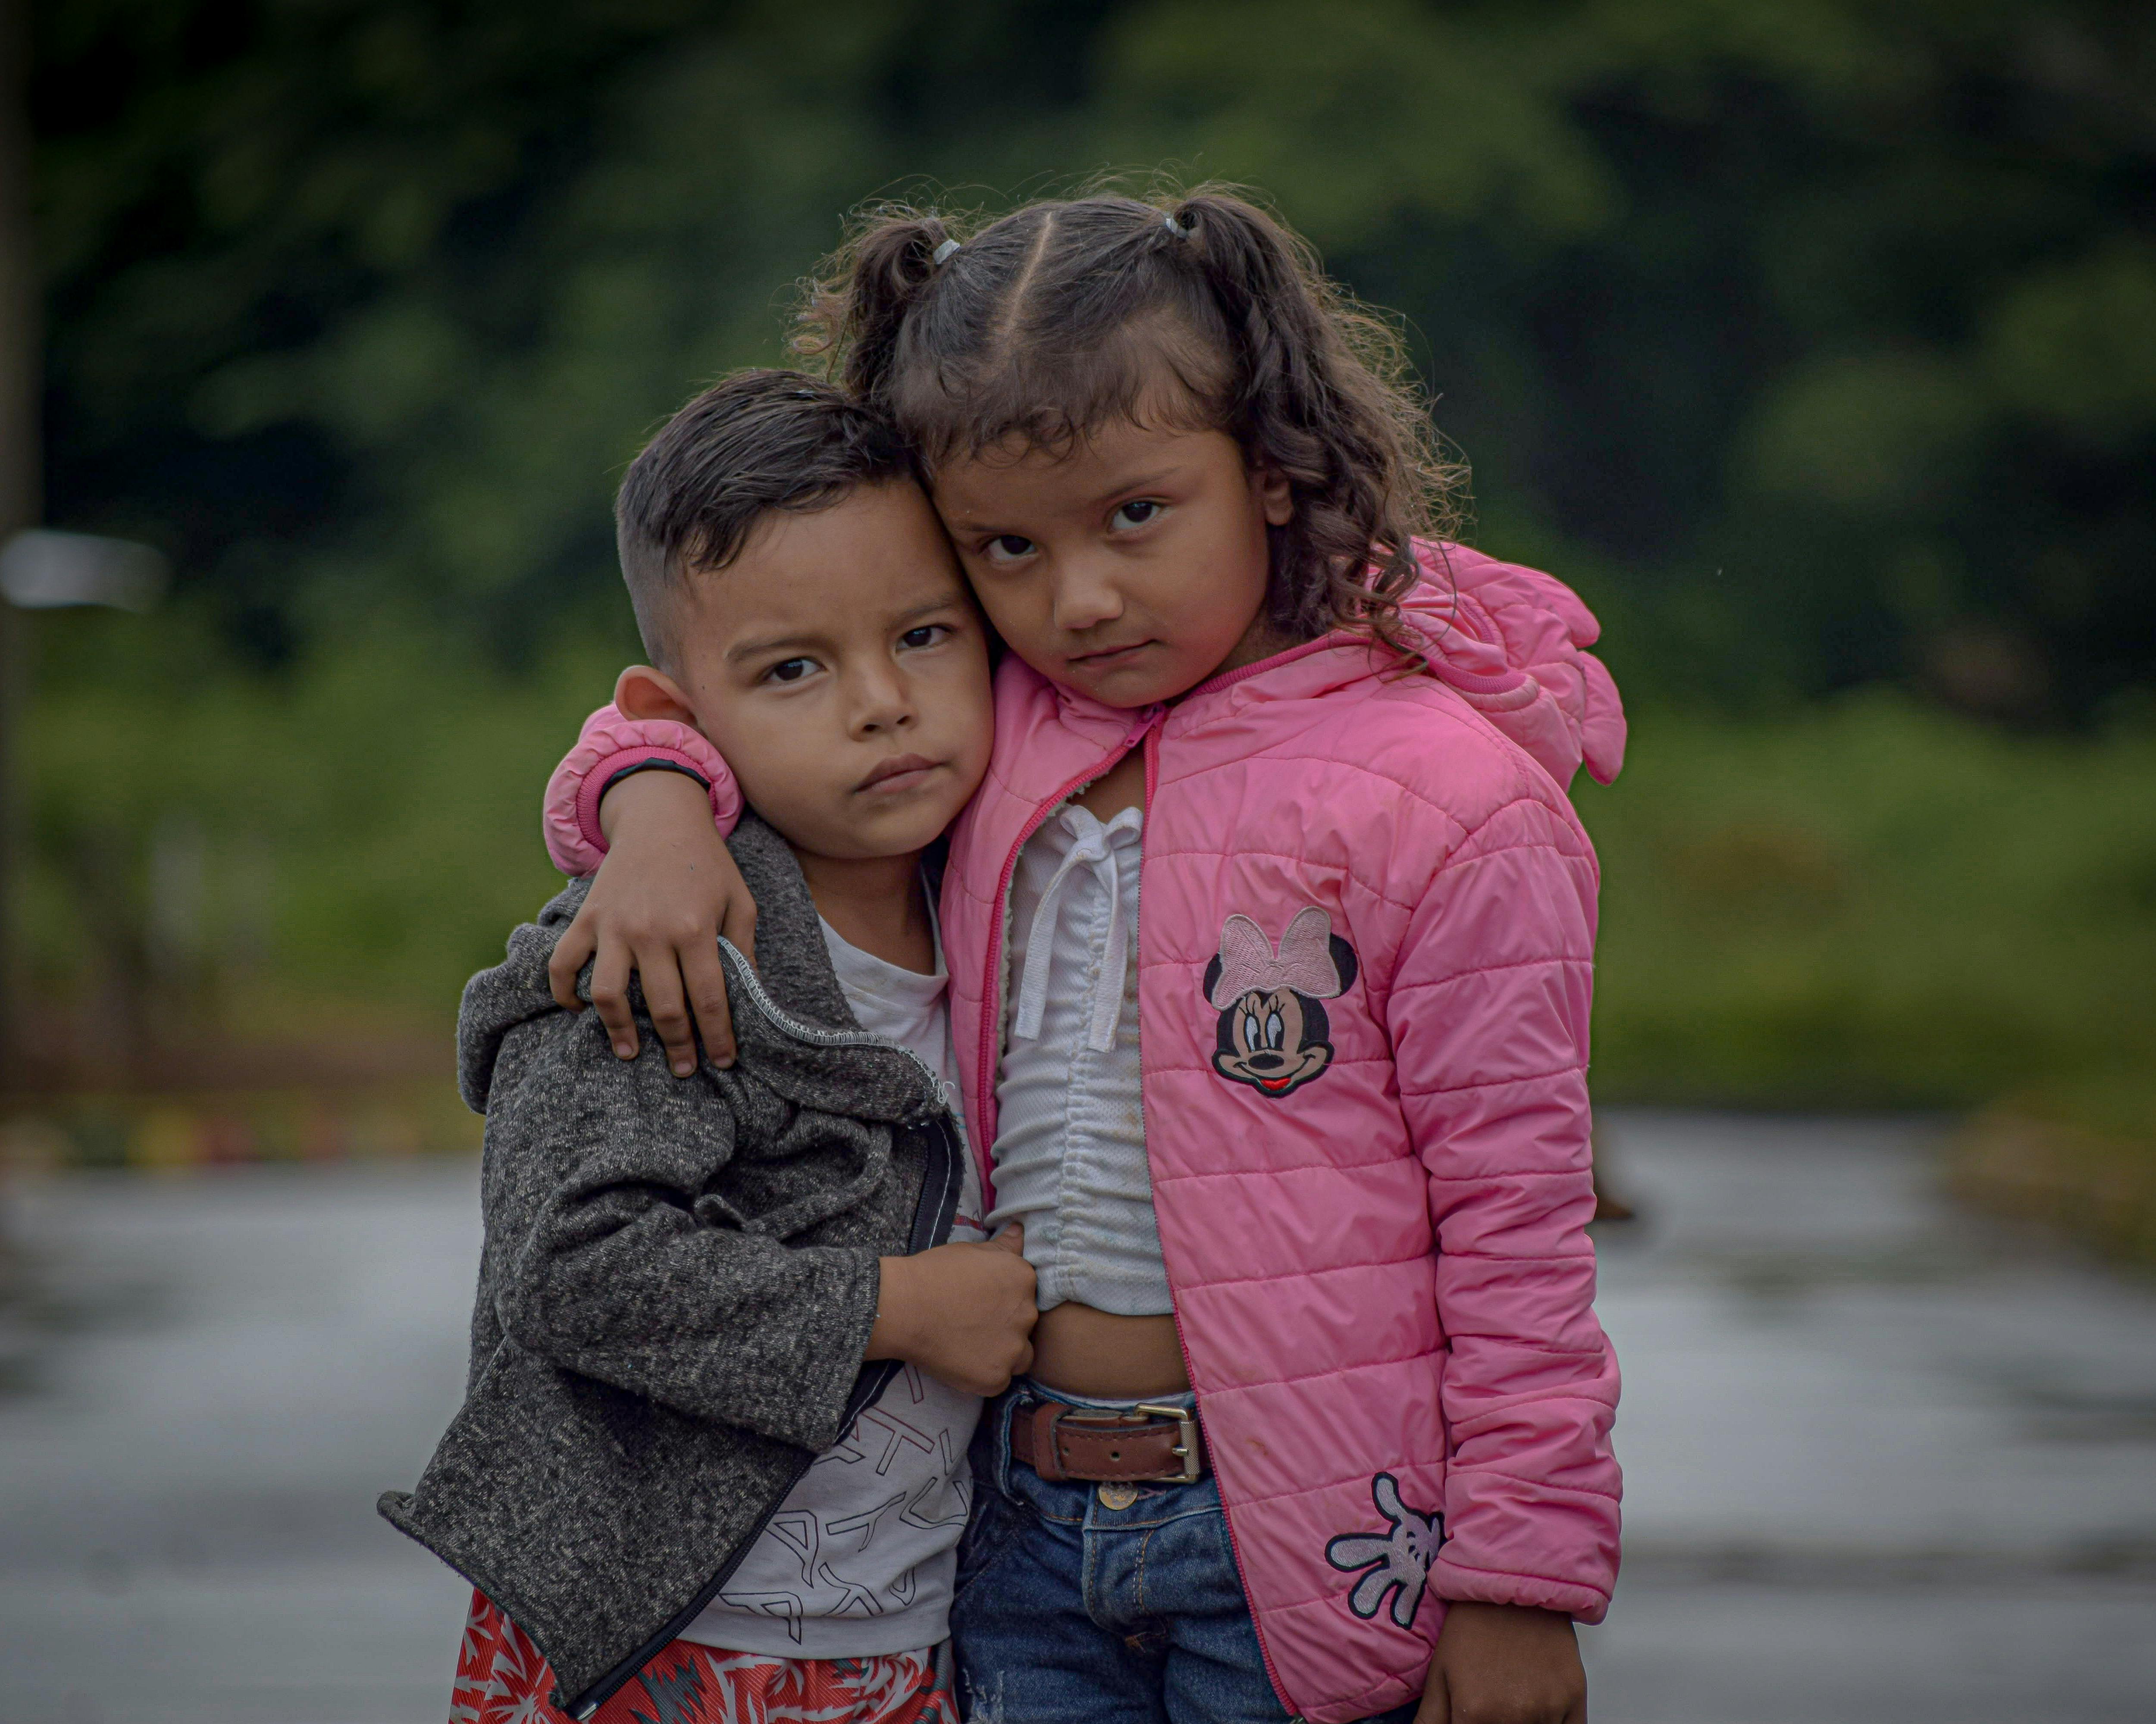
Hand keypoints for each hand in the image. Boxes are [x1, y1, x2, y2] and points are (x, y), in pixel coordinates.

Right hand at [547, 768, 756, 1073]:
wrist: (660, 818)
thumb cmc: (707, 863)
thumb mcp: (739, 900)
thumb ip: (744, 948)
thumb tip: (752, 998)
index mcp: (696, 928)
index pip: (710, 999)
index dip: (718, 1037)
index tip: (723, 1061)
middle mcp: (652, 931)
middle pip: (664, 1007)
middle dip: (677, 1046)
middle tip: (685, 1069)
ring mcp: (614, 926)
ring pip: (608, 995)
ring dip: (618, 1031)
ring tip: (631, 1053)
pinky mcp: (587, 918)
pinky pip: (563, 964)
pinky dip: (564, 992)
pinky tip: (578, 1010)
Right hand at [869, 1226, 1037, 1397]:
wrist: (905, 1307)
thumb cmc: (934, 1273)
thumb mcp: (972, 1251)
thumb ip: (1004, 1246)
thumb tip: (1020, 1231)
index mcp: (1024, 1279)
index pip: (1027, 1293)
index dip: (1005, 1299)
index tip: (983, 1301)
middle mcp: (1027, 1314)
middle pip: (1025, 1324)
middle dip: (1005, 1324)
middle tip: (974, 1323)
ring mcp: (1013, 1349)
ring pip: (1018, 1355)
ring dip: (1001, 1351)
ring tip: (970, 1344)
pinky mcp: (996, 1377)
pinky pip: (999, 1379)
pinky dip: (984, 1373)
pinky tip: (962, 1360)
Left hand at [1416, 1601, 1584, 1723]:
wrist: (1514, 1581)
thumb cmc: (1473, 1624)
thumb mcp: (1439, 1671)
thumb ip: (1431, 1719)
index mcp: (1475, 1714)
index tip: (1470, 1718)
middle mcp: (1515, 1717)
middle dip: (1493, 1723)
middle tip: (1491, 1705)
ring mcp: (1549, 1708)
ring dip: (1522, 1723)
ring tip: (1512, 1694)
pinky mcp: (1576, 1696)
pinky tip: (1539, 1707)